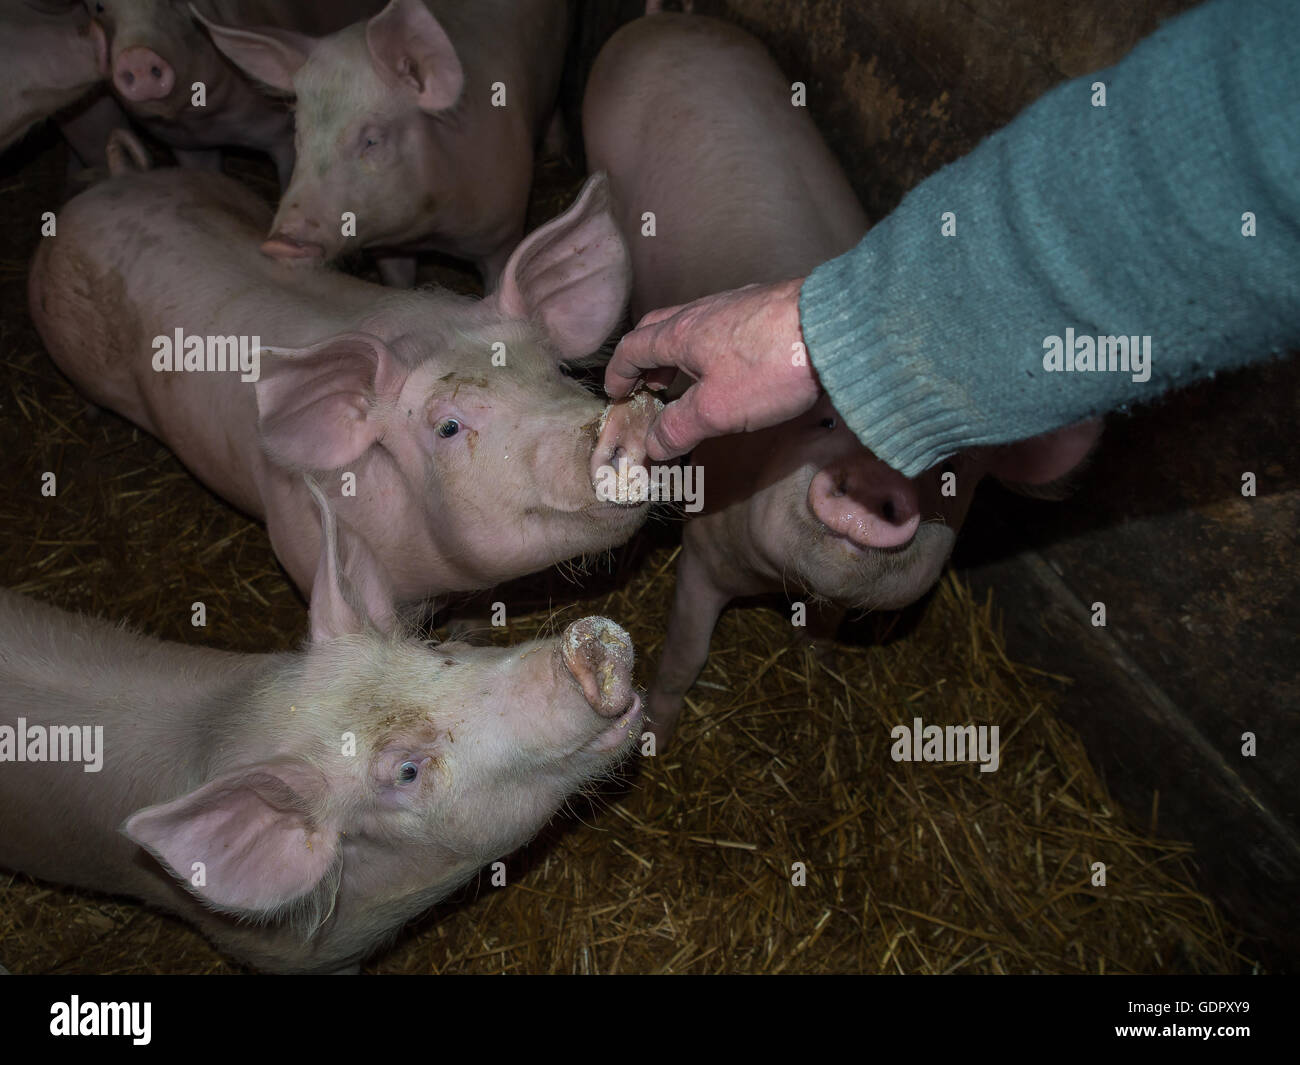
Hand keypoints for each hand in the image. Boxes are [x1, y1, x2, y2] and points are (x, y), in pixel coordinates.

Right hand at [604, 277, 821, 459]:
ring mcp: (736, 305)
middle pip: (658, 329)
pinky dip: (707, 346)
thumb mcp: (716, 409)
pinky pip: (721, 325)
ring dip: (677, 352)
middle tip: (644, 384)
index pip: (634, 348)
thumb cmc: (771, 367)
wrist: (835, 329)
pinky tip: (728, 365)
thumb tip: (652, 446)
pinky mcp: (766, 308)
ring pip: (692, 325)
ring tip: (683, 379)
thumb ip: (679, 427)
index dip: (619, 372)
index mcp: (681, 333)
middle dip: (644, 358)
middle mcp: (703, 311)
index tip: (614, 392)